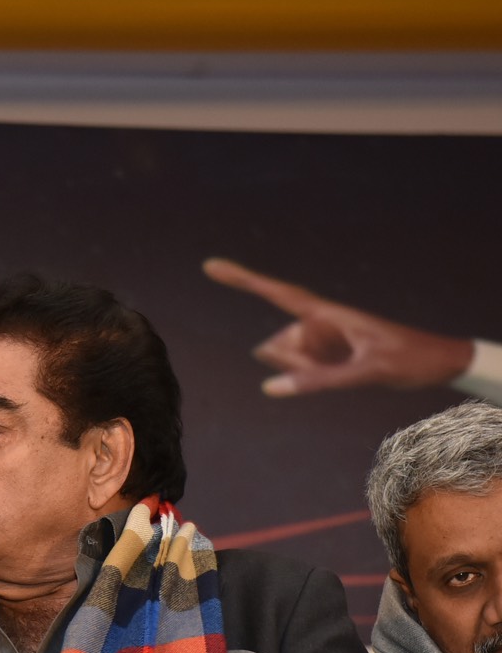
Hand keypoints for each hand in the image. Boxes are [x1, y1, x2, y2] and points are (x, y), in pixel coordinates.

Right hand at [203, 257, 473, 395]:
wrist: (441, 363)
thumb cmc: (408, 359)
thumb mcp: (365, 372)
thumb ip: (317, 381)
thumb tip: (270, 387)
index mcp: (328, 312)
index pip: (276, 293)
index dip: (242, 279)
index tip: (210, 265)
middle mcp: (321, 321)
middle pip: (282, 342)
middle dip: (297, 362)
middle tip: (345, 367)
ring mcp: (325, 337)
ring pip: (293, 360)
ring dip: (309, 373)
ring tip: (352, 370)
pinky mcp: (331, 353)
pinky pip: (306, 369)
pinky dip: (316, 378)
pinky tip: (349, 374)